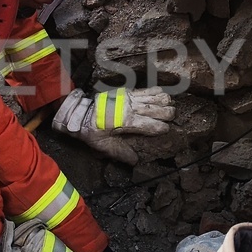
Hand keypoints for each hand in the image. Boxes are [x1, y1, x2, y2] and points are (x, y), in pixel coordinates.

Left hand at [52, 87, 174, 164]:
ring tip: (170, 105)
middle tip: (171, 117)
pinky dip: (155, 92)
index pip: (151, 125)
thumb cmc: (91, 130)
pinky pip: (145, 90)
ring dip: (164, 101)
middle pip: (157, 109)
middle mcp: (130, 108)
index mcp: (126, 121)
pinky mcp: (125, 92)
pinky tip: (162, 94)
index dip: (161, 128)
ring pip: (153, 97)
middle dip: (167, 113)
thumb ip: (121, 153)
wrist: (80, 111)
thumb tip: (136, 161)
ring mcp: (128, 98)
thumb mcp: (104, 146)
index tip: (166, 130)